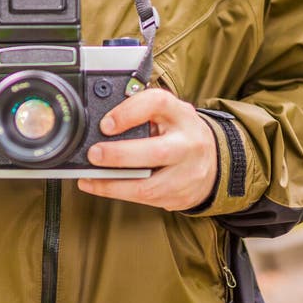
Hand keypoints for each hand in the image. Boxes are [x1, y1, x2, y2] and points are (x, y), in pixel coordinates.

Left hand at [79, 88, 217, 210]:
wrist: (214, 161)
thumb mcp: (167, 112)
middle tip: (94, 154)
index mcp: (181, 114)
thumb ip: (141, 110)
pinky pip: (145, 199)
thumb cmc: (180, 132)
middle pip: (157, 151)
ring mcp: (187, 174)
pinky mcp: (179, 196)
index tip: (106, 124)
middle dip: (120, 155)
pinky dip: (117, 192)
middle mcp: (188, 144)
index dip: (129, 112)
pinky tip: (98, 186)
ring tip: (88, 176)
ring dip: (113, 182)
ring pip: (148, 185)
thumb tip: (103, 120)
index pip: (158, 104)